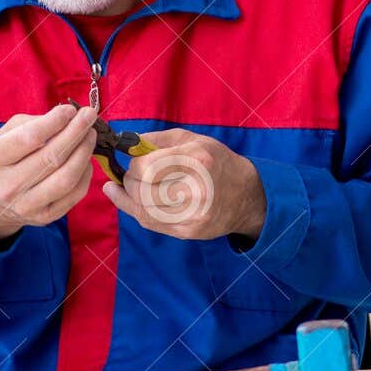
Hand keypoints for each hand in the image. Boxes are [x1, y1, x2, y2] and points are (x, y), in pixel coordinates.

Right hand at [0, 103, 97, 241]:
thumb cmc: (4, 159)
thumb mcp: (4, 135)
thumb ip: (32, 123)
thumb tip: (68, 117)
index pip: (29, 138)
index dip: (54, 122)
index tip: (70, 110)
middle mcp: (7, 186)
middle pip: (51, 158)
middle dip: (76, 133)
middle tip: (89, 116)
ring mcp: (27, 205)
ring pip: (66, 178)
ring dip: (84, 152)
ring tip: (91, 135)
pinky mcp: (45, 217)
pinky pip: (75, 194)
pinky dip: (86, 172)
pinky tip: (86, 158)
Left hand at [101, 129, 266, 241]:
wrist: (246, 196)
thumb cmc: (216, 162)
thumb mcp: (192, 139)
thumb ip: (157, 140)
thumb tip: (126, 146)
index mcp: (196, 160)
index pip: (146, 168)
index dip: (134, 165)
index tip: (135, 163)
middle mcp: (196, 189)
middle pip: (142, 191)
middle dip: (129, 183)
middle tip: (129, 177)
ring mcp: (192, 214)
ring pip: (142, 211)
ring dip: (129, 199)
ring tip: (123, 189)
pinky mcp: (189, 231)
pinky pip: (152, 224)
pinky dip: (138, 212)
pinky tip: (131, 202)